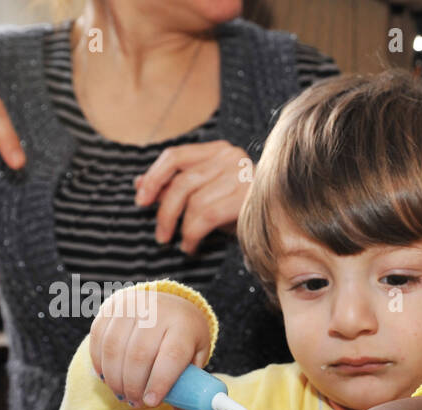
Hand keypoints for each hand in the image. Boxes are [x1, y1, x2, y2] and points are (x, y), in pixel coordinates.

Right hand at [88, 288, 212, 409]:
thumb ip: (190, 385)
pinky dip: (100, 363)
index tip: (151, 402)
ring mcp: (132, 306)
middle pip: (139, 354)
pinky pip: (99, 338)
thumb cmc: (184, 337)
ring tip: (121, 394)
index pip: (171, 356)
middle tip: (135, 402)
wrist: (169, 304)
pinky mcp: (111, 308)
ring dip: (114, 377)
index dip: (159, 382)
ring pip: (115, 347)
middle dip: (133, 385)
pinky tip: (107, 377)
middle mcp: (157, 312)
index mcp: (184, 326)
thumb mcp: (195, 357)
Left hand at [134, 141, 253, 254]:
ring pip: (194, 200)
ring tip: (178, 243)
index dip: (153, 178)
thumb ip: (175, 187)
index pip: (175, 156)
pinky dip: (193, 234)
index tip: (141, 200)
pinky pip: (207, 216)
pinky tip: (191, 246)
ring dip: (180, 227)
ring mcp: (242, 175)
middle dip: (164, 211)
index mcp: (219, 150)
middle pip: (182, 181)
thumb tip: (139, 184)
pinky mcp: (248, 198)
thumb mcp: (206, 195)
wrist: (282, 227)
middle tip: (160, 235)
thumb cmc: (241, 211)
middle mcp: (231, 157)